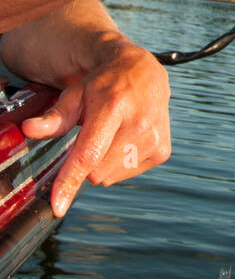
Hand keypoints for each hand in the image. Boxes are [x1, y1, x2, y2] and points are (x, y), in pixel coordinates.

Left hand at [20, 40, 171, 216]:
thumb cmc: (107, 85)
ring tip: (111, 136)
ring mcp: (154, 138)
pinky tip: (125, 141)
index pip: (89, 153)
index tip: (59, 205)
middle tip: (92, 136)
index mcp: (113, 107)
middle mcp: (138, 123)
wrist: (144, 74)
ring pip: (109, 177)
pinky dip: (119, 164)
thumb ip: (54, 117)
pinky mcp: (162, 151)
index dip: (70, 180)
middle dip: (86, 162)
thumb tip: (29, 129)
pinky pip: (126, 175)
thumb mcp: (76, 94)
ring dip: (102, 164)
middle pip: (96, 171)